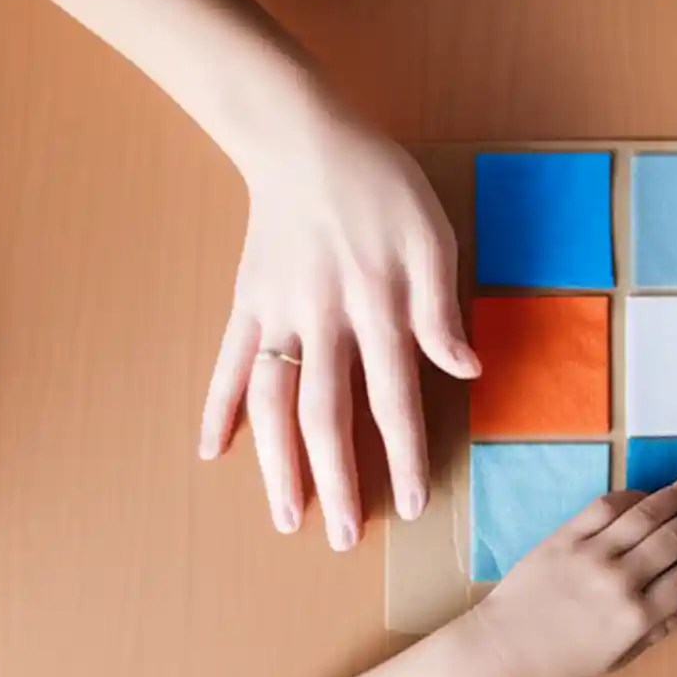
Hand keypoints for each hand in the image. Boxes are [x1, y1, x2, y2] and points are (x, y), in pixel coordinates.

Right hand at [197, 119, 479, 550]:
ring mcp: (276, 315)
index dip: (401, 455)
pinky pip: (227, 364)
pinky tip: (210, 451)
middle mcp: (321, 321)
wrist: (303, 137)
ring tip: (284, 518)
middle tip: (344, 539)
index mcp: (376, 306)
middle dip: (337, 482)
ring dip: (276, 465)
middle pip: (326, 416)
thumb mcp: (432, 236)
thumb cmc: (380, 185)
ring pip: (273, 404)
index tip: (407, 504)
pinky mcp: (245, 302)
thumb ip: (442, 309)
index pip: (393, 398)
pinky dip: (217, 407)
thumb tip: (465, 370)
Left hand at [469, 471, 676, 676]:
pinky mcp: (564, 536)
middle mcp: (619, 581)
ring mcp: (590, 554)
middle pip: (673, 538)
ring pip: (644, 515)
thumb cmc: (565, 658)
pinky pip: (605, 507)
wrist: (504, 647)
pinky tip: (649, 492)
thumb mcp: (620, 656)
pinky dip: (632, 496)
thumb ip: (662, 627)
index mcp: (636, 617)